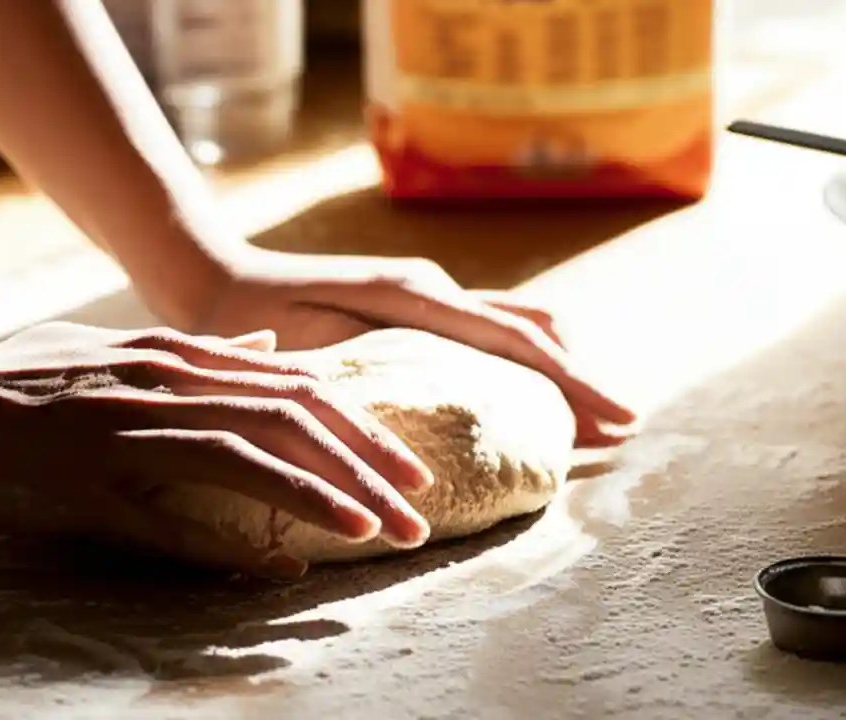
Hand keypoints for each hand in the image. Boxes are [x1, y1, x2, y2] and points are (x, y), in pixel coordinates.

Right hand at [0, 323, 432, 578]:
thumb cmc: (12, 382)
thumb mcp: (111, 351)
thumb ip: (195, 353)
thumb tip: (271, 352)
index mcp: (168, 354)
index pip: (290, 383)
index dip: (360, 425)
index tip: (406, 464)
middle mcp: (159, 383)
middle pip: (289, 414)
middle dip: (367, 460)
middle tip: (421, 505)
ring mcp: (123, 430)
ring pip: (250, 452)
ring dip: (326, 490)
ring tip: (385, 527)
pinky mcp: (86, 483)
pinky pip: (178, 514)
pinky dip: (243, 534)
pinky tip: (294, 559)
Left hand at [191, 249, 636, 446]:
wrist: (219, 283)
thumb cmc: (253, 318)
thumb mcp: (304, 343)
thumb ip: (362, 361)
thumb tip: (418, 401)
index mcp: (418, 296)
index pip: (515, 342)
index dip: (571, 382)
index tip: (619, 418)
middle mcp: (433, 289)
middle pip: (528, 335)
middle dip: (577, 379)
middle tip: (626, 425)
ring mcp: (427, 294)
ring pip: (514, 326)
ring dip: (556, 367)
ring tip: (595, 413)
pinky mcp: (415, 305)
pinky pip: (484, 329)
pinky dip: (522, 357)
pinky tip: (536, 384)